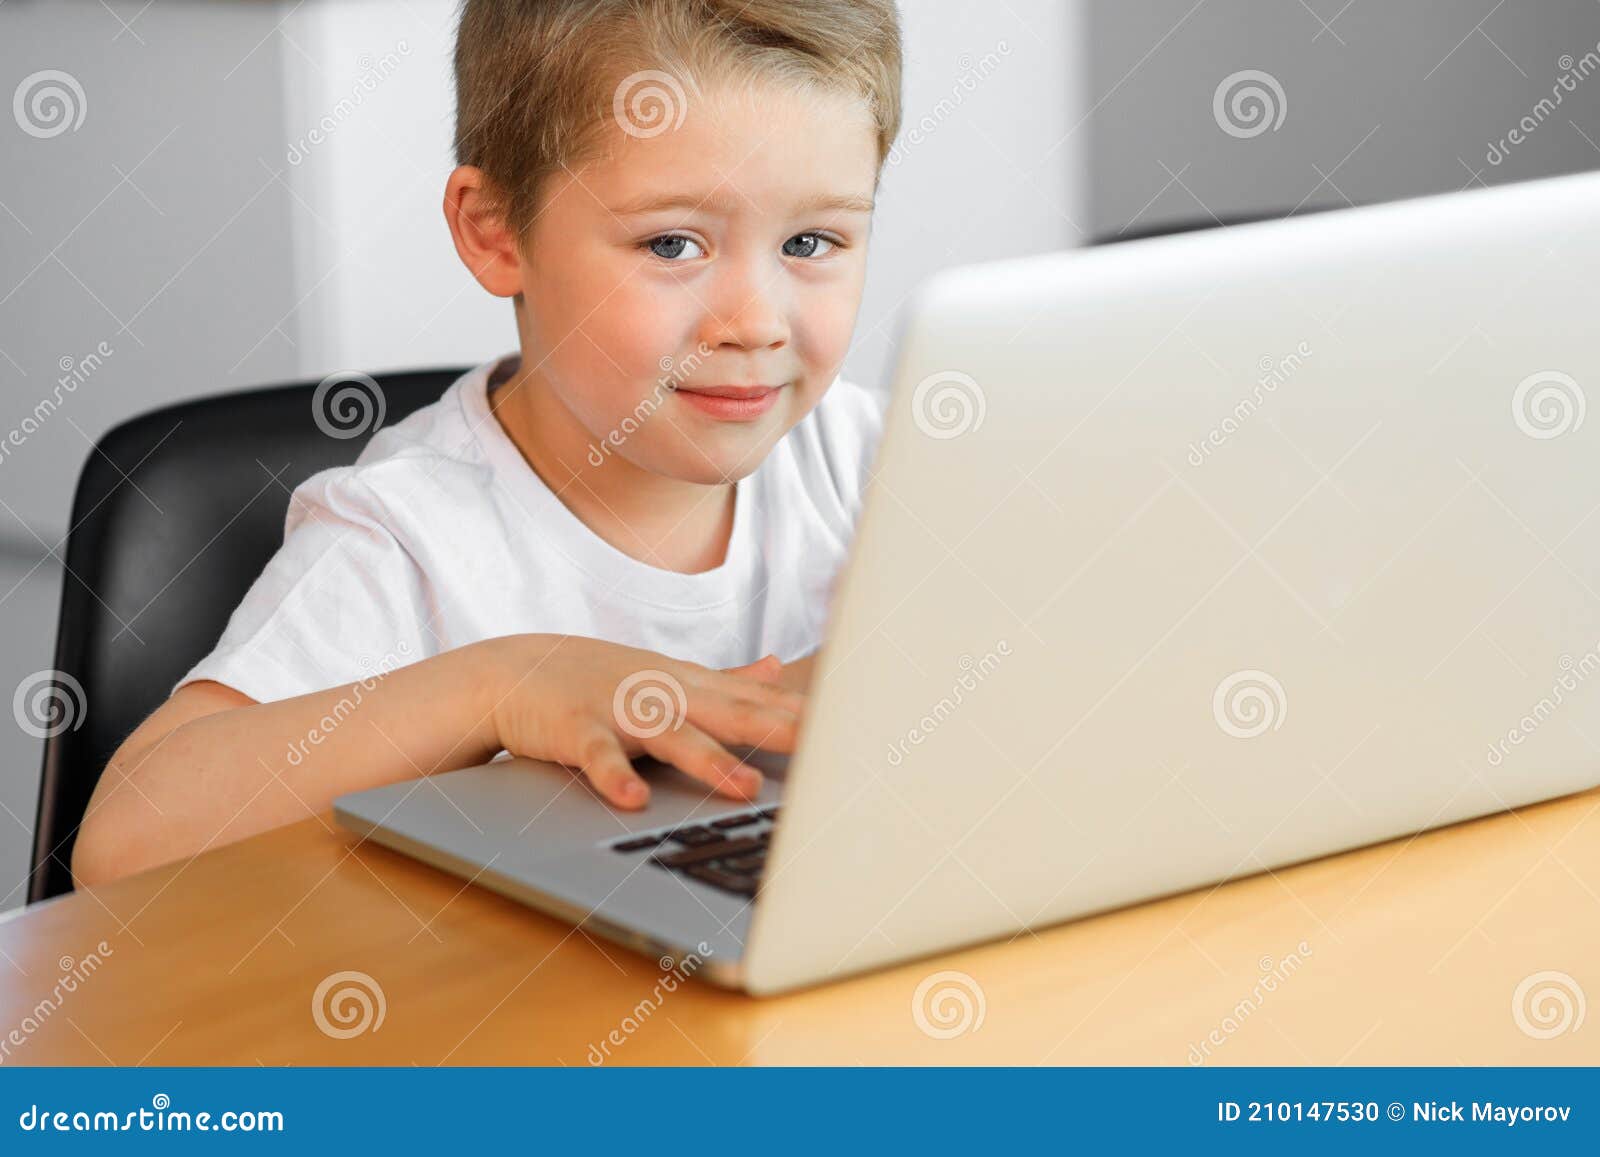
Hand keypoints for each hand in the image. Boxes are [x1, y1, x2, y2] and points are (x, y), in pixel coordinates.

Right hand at [484, 635, 806, 809]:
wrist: (512, 672)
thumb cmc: (599, 681)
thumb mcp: (668, 676)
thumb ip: (726, 678)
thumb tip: (778, 665)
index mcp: (689, 685)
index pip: (755, 699)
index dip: (802, 713)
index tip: (852, 723)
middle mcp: (661, 693)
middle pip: (728, 713)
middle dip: (777, 730)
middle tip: (824, 747)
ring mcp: (618, 709)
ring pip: (671, 735)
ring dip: (708, 761)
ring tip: (745, 788)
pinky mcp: (575, 730)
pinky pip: (598, 757)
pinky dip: (615, 777)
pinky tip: (634, 800)